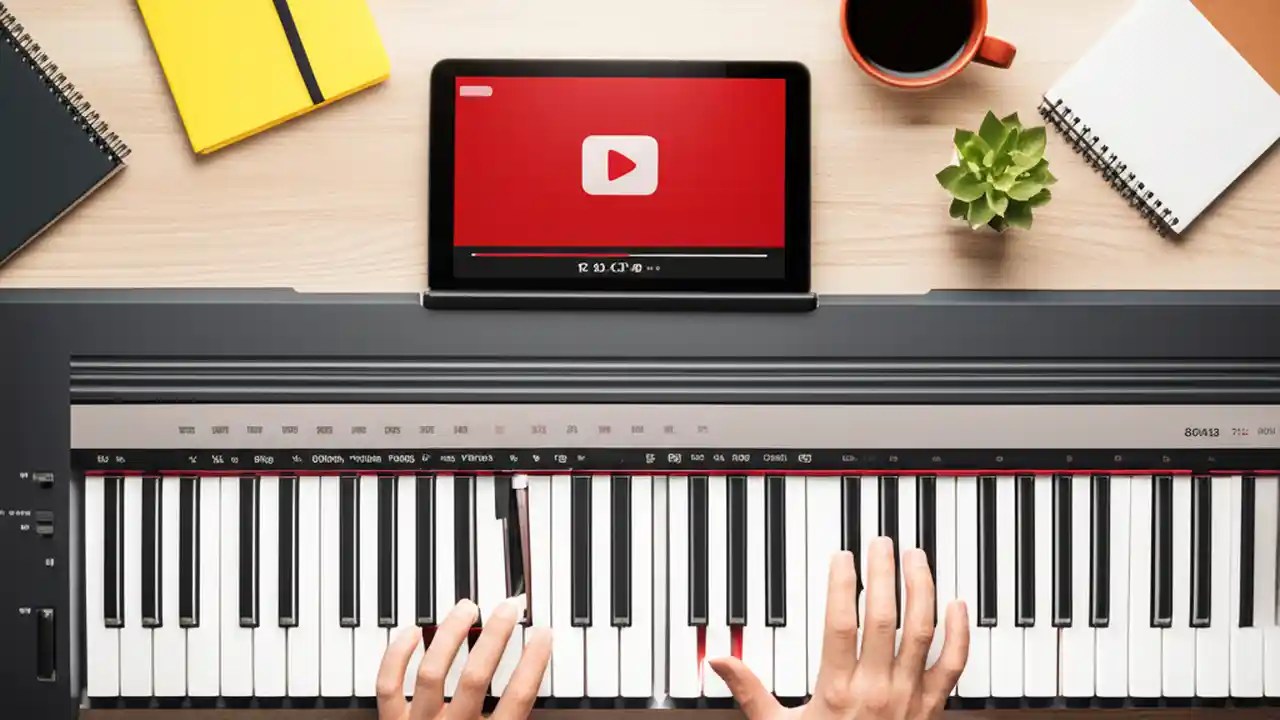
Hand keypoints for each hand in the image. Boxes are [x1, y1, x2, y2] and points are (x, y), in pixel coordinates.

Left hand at [376, 597, 551, 719]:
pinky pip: (388, 686)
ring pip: (433, 672)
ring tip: (465, 607)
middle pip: (477, 677)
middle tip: (508, 609)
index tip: (543, 634)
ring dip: (450, 634)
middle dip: (496, 637)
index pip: (517, 699)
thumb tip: (529, 691)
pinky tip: (411, 632)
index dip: (533, 663)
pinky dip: (396, 656)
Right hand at [711, 537, 968, 719]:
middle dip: (884, 574)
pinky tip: (958, 604)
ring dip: (921, 590)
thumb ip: (750, 692)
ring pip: (923, 633)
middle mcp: (878, 691)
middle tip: (880, 543)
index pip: (841, 624)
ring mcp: (909, 698)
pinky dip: (960, 633)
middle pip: (885, 619)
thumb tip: (719, 661)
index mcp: (838, 692)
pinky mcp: (932, 708)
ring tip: (916, 558)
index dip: (842, 585)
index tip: (842, 558)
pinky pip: (953, 665)